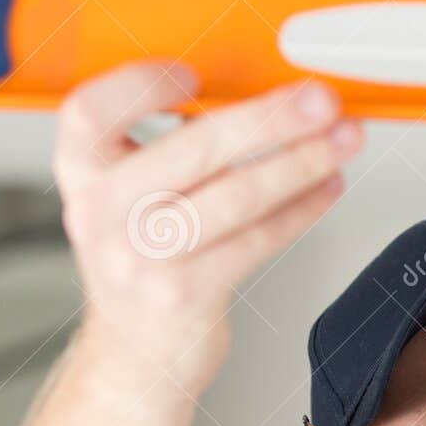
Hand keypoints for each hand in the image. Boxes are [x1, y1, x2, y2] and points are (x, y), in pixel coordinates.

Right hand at [53, 61, 362, 393]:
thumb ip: (169, 145)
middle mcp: (101, 214)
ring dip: (302, 162)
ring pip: (238, 195)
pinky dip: (301, 208)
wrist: (135, 353)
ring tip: (343, 140)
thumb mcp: (130, 196)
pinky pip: (257, 239)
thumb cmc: (145, 259)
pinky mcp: (186, 294)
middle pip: (194, 147)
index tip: (196, 72)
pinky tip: (328, 187)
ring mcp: (141, 258)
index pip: (88, 111)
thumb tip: (263, 94)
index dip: (140, 85)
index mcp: (81, 173)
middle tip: (320, 100)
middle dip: (272, 118)